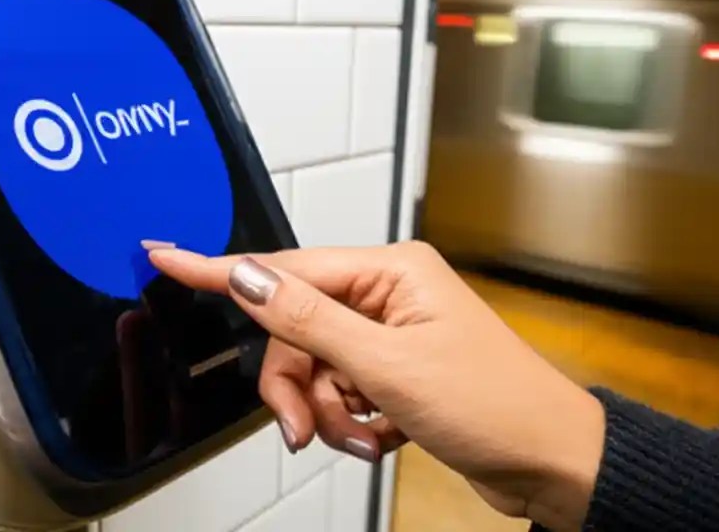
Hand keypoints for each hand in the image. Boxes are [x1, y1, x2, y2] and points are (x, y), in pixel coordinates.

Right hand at [149, 242, 605, 531]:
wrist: (550, 463)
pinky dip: (352, 423)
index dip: (222, 270)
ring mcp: (395, 337)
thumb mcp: (389, 366)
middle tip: (307, 424)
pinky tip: (383, 436)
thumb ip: (309, 321)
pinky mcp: (398, 374)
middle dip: (298, 384)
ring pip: (316, 369)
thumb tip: (249, 279)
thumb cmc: (496, 405)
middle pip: (297, 330)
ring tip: (363, 435)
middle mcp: (391, 296)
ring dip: (329, 412)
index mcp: (392, 272)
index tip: (167, 255)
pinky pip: (342, 394)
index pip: (287, 267)